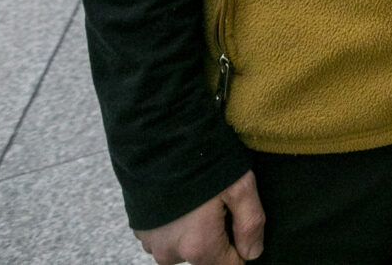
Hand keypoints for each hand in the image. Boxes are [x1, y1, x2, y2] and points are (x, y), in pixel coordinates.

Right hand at [136, 171, 265, 264]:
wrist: (156, 138)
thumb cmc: (202, 161)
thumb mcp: (240, 187)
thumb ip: (251, 225)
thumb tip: (253, 254)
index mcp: (198, 247)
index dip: (240, 245)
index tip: (238, 219)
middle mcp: (170, 252)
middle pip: (205, 256)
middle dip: (216, 235)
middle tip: (217, 201)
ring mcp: (151, 242)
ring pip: (184, 246)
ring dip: (193, 230)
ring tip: (198, 196)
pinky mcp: (139, 229)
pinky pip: (165, 236)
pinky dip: (175, 223)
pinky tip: (180, 197)